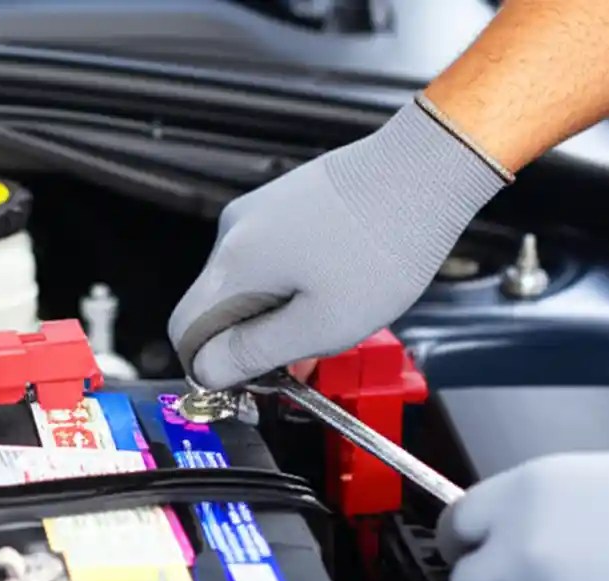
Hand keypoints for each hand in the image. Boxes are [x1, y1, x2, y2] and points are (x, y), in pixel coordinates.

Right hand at [168, 101, 504, 388]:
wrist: (425, 171)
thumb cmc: (383, 245)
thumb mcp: (321, 324)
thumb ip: (255, 352)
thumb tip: (207, 371)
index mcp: (234, 262)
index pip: (183, 330)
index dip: (211, 365)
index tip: (249, 381)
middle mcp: (236, 230)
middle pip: (215, 305)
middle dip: (250, 340)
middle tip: (302, 358)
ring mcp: (260, 210)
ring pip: (246, 282)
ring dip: (276, 311)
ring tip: (332, 317)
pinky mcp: (287, 201)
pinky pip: (271, 256)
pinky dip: (294, 282)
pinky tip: (337, 285)